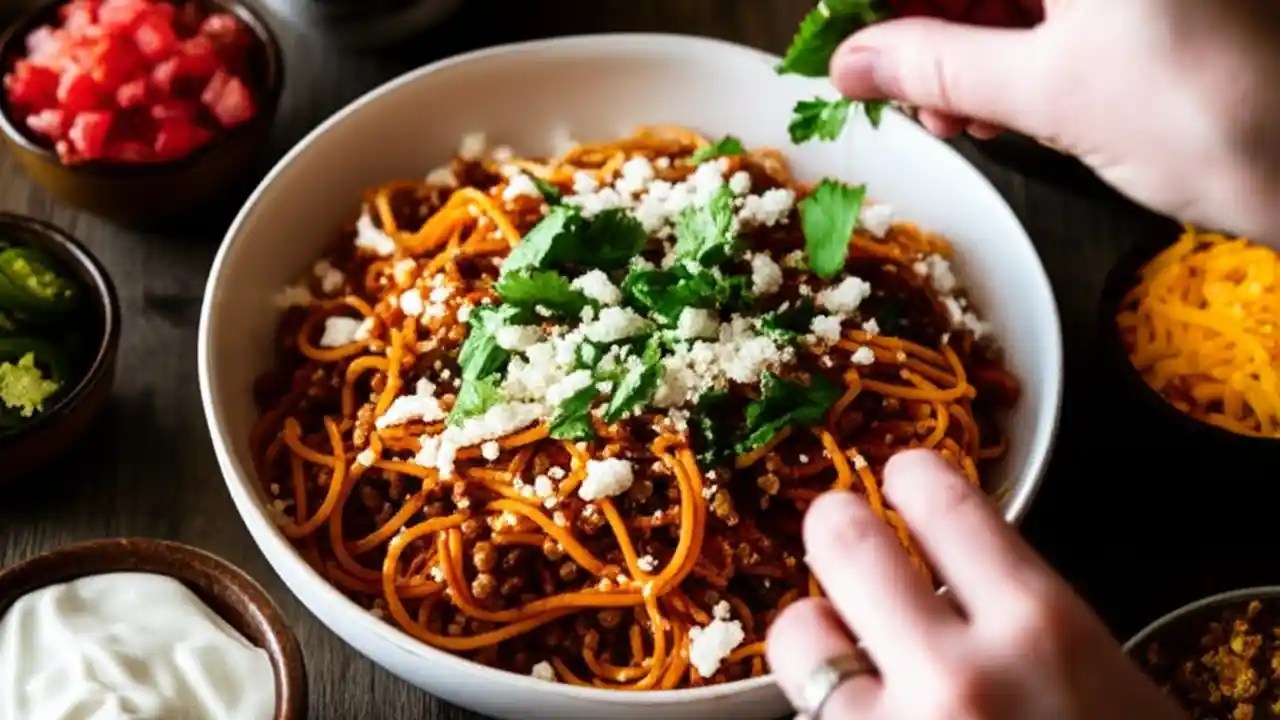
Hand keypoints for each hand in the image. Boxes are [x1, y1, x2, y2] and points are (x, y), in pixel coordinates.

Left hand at [765, 450, 1183, 719]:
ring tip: (849, 656)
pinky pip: (813, 716)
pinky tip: (867, 714)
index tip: (899, 479)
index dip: (909, 478)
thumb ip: (1015, 614)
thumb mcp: (1093, 675)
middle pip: (843, 541)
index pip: (940, 497)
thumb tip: (941, 563)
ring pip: (798, 638)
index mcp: (1040, 627)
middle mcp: (955, 675)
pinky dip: (835, 710)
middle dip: (837, 531)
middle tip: (842, 538)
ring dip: (818, 640)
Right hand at [830, 0, 1279, 244]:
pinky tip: (991, 106)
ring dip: (966, 45)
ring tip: (947, 114)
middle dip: (928, 21)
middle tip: (895, 86)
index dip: (888, 1)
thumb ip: (936, 65)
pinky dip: (1015, 52)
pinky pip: (1056, 8)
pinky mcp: (1147, 8)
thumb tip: (853, 62)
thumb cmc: (1210, 114)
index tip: (852, 37)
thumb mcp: (1050, 91)